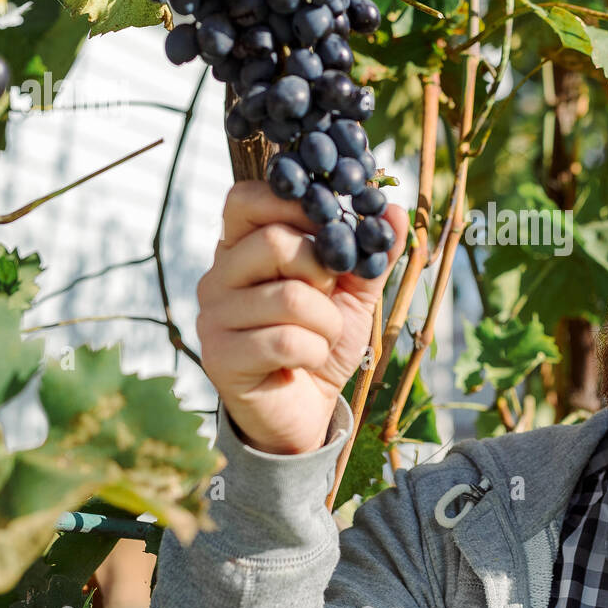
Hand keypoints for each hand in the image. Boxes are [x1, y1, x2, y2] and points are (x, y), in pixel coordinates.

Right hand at [196, 180, 408, 454]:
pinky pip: (284, 341)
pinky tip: (308, 361)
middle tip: (328, 295)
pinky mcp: (219, 356)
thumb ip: (371, 252)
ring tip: (322, 336)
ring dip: (326, 321)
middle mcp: (218, 275)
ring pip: (288, 297)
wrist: (307, 408)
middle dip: (322, 270)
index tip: (332, 223)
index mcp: (242, 248)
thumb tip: (394, 208)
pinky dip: (315, 351)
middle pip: (273, 242)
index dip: (292, 203)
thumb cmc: (323, 340)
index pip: (245, 199)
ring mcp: (212, 316)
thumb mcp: (354, 292)